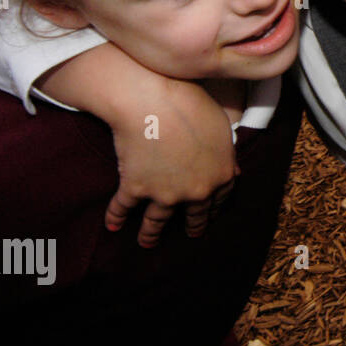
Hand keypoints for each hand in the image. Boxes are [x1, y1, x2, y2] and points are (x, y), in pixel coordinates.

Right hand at [106, 78, 237, 246]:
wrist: (154, 103)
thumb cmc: (193, 106)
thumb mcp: (223, 127)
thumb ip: (227, 153)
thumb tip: (233, 170)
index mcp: (221, 175)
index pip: (220, 199)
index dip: (214, 207)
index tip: (210, 214)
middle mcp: (195, 191)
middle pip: (195, 214)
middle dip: (193, 226)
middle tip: (192, 234)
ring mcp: (165, 193)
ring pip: (158, 221)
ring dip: (151, 234)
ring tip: (147, 243)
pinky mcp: (136, 188)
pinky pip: (123, 207)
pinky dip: (115, 217)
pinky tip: (112, 226)